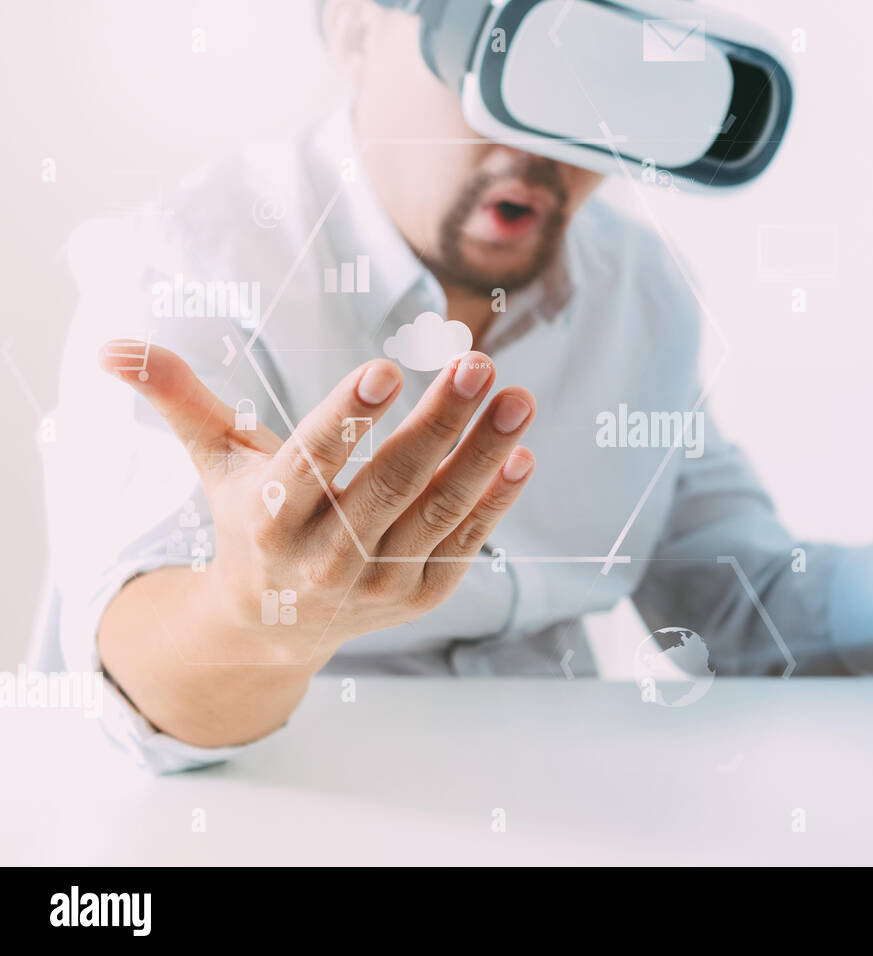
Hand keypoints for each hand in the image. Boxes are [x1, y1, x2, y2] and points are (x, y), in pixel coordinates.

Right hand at [98, 341, 535, 657]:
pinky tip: (521, 454)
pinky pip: (462, 544)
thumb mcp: (214, 461)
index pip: (309, 465)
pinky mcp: (419, 595)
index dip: (345, 419)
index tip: (386, 368)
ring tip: (517, 398)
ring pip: (438, 514)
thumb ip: (178, 400)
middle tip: (478, 364)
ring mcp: (378, 582)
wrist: (275, 621)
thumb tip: (111, 344)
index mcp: (270, 518)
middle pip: (388, 486)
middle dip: (438, 424)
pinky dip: (495, 503)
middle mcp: (324, 558)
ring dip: (483, 456)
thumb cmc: (248, 518)